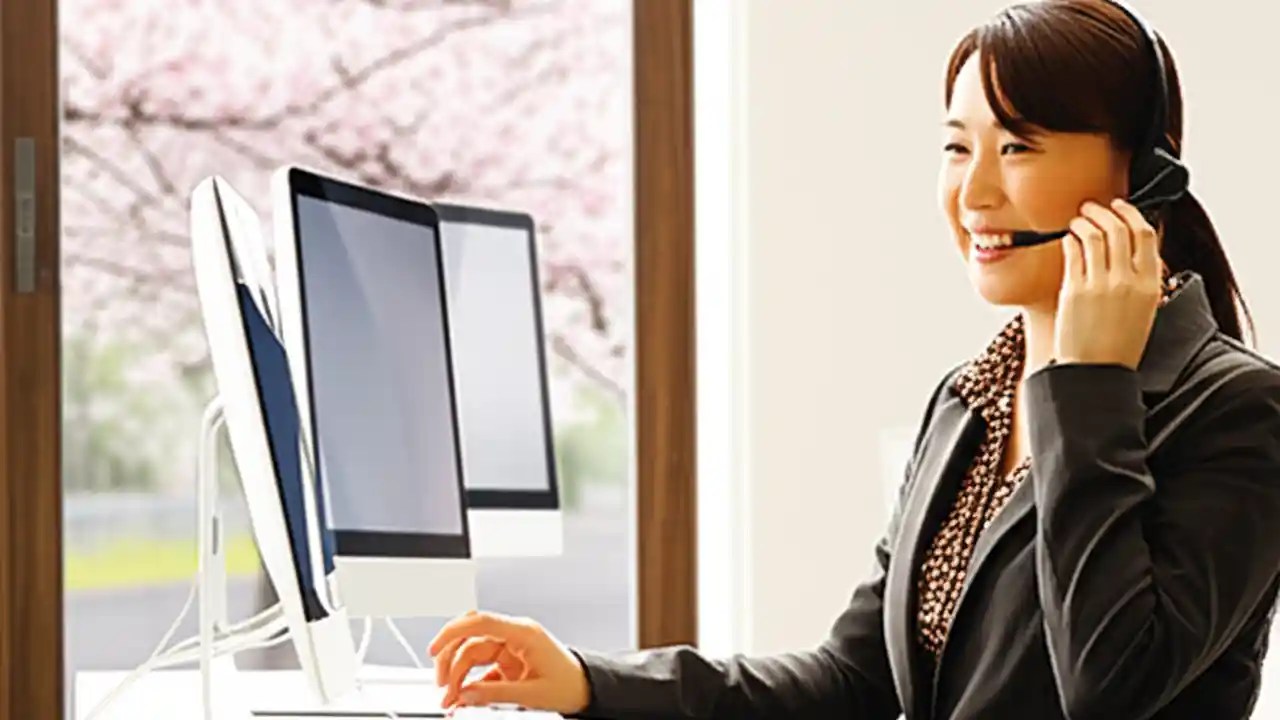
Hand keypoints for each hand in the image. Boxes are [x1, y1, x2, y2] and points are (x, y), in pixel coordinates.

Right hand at [427, 609, 590, 712]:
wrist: (587, 688)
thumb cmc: (568, 684)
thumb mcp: (531, 694)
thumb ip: (494, 693)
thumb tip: (464, 694)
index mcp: (523, 633)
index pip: (480, 622)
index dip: (453, 632)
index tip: (434, 649)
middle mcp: (513, 635)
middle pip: (470, 638)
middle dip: (451, 660)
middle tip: (442, 686)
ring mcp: (509, 646)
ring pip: (471, 652)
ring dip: (457, 673)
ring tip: (450, 697)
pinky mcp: (507, 660)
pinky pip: (480, 666)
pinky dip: (469, 681)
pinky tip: (462, 697)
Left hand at [1054, 198, 1162, 369]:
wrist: (1096, 371)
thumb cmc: (1118, 343)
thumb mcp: (1143, 309)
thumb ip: (1140, 278)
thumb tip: (1129, 247)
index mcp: (1151, 285)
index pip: (1145, 234)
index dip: (1131, 214)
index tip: (1119, 206)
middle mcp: (1128, 281)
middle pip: (1118, 229)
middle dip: (1103, 211)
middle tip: (1091, 207)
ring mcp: (1100, 285)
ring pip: (1094, 236)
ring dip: (1084, 221)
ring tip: (1077, 220)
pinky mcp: (1075, 291)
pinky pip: (1073, 253)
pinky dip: (1070, 240)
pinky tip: (1068, 239)